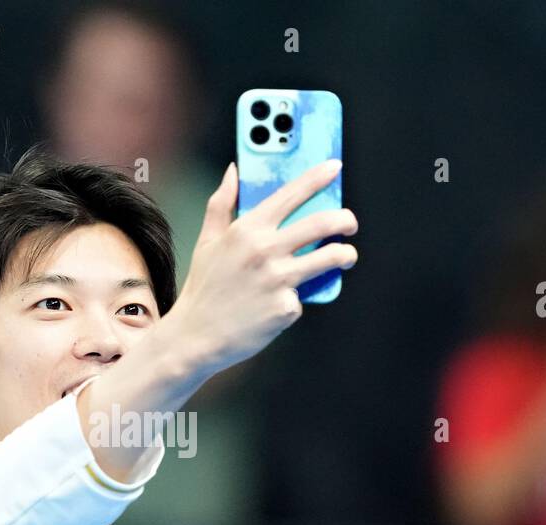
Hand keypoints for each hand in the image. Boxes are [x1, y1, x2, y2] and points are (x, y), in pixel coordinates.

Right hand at [168, 159, 357, 375]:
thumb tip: (232, 172)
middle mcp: (265, 251)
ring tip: (346, 256)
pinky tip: (282, 303)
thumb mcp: (207, 242)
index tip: (334, 167)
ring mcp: (278, 280)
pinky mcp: (286, 308)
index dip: (316, 177)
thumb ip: (221, 204)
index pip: (289, 194)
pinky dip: (298, 298)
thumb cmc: (203, 290)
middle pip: (321, 224)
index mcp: (247, 230)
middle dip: (345, 220)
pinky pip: (304, 297)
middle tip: (349, 223)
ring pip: (329, 258)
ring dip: (345, 254)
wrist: (196, 336)